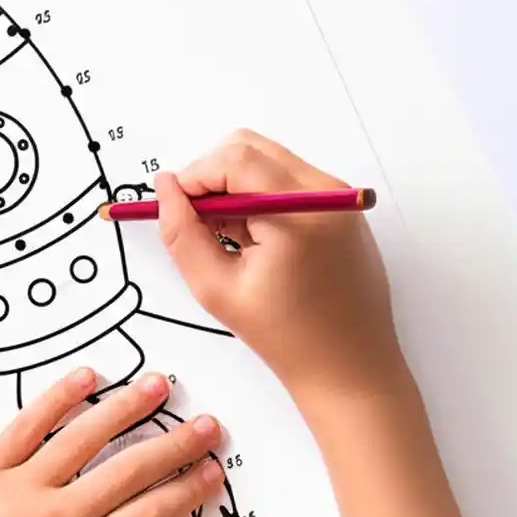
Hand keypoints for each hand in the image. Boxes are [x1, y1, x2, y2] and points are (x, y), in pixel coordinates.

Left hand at [0, 369, 223, 516]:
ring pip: (86, 437)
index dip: (188, 489)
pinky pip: (26, 425)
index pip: (152, 515)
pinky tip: (87, 378)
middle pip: (131, 470)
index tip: (211, 472)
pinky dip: (58, 397)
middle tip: (207, 426)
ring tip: (160, 387)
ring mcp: (18, 490)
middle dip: (177, 444)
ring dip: (129, 407)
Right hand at [157, 129, 408, 399]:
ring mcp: (339, 198)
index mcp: (299, 212)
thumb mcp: (217, 289)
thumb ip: (182, 234)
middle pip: (251, 148)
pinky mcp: (343, 209)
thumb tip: (165, 188)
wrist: (351, 369)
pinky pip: (289, 180)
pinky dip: (261, 197)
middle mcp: (327, 192)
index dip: (194, 176)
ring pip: (268, 161)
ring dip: (236, 187)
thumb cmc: (287, 338)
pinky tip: (257, 243)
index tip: (174, 208)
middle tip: (197, 222)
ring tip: (231, 240)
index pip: (234, 159)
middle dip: (213, 176)